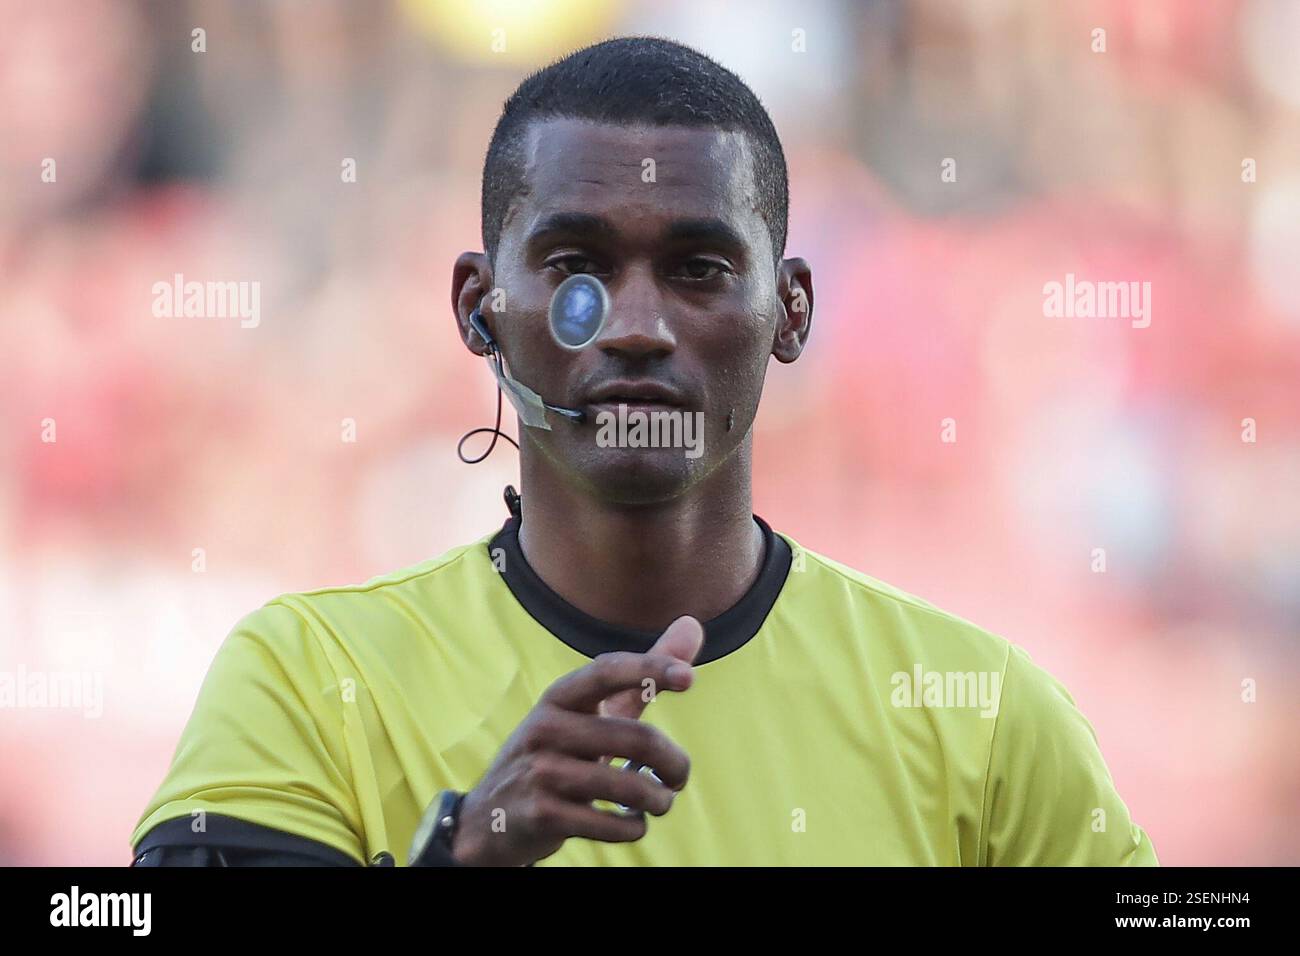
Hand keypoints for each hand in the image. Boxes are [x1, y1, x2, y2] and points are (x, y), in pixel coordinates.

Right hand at [450, 616, 703, 866]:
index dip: (649, 669)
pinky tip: (630, 822)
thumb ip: (641, 677)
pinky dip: (633, 827)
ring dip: (658, 801)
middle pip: (635, 738)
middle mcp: (545, 729)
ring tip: (660, 802)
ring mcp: (540, 773)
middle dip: (673, 762)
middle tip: (679, 777)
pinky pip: (610, 824)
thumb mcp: (590, 712)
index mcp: (559, 697)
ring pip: (629, 787)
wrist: (490, 816)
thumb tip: (692, 624)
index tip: (688, 677)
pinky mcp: (542, 816)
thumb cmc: (558, 754)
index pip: (606, 671)